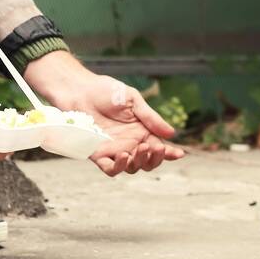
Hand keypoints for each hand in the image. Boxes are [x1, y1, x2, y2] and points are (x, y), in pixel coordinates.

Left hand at [25, 52, 184, 176]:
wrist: (80, 90)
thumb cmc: (106, 91)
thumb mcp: (133, 99)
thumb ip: (150, 117)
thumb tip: (172, 133)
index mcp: (142, 131)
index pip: (159, 147)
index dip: (169, 153)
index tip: (179, 154)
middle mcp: (130, 144)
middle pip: (148, 162)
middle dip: (155, 159)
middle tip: (154, 148)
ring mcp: (114, 150)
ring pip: (132, 168)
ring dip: (139, 162)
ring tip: (140, 149)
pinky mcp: (98, 154)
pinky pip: (110, 168)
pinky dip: (118, 167)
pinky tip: (123, 156)